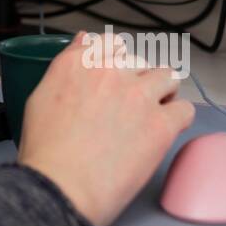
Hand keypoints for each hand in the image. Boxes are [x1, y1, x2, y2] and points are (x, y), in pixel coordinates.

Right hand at [17, 30, 193, 225]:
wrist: (61, 184)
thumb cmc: (46, 150)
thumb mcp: (41, 96)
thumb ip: (67, 64)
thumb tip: (83, 41)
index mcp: (79, 63)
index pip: (110, 44)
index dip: (116, 62)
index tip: (116, 77)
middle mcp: (111, 71)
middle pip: (140, 62)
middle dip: (138, 80)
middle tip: (130, 105)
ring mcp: (139, 95)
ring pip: (168, 77)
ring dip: (163, 92)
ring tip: (154, 113)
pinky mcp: (161, 123)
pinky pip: (184, 110)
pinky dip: (178, 118)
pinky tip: (165, 131)